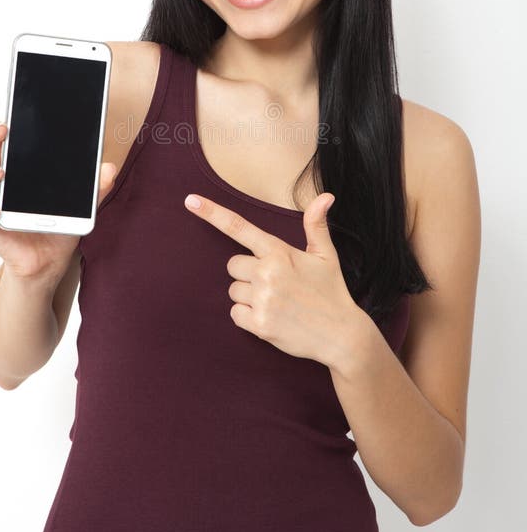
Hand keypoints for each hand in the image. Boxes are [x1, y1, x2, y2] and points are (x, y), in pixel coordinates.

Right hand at [0, 118, 117, 280]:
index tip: (15, 114)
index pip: (10, 135)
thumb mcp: (83, 203)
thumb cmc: (60, 221)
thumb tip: (110, 169)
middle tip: (4, 131)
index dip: (7, 122)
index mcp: (23, 163)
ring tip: (1, 172)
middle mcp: (4, 175)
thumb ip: (95, 186)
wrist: (51, 259)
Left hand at [183, 191, 363, 371]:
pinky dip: (247, 317)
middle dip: (248, 274)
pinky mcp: (259, 324)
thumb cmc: (331, 292)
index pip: (239, 227)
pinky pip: (235, 314)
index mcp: (279, 251)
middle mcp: (267, 272)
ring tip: (277, 302)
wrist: (342, 336)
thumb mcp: (325, 255)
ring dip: (249, 296)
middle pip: (232, 265)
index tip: (190, 200)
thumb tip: (326, 196)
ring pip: (234, 291)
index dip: (212, 212)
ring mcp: (262, 299)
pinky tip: (271, 317)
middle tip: (275, 284)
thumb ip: (316, 225)